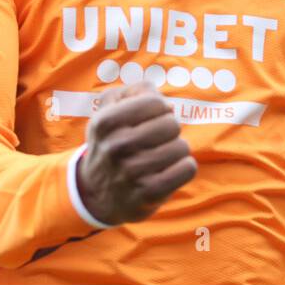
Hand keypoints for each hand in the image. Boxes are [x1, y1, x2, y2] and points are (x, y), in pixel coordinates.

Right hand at [76, 82, 197, 225]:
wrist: (96, 193)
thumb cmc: (111, 142)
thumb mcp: (108, 111)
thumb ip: (134, 91)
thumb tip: (159, 96)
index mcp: (105, 122)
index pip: (155, 102)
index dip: (160, 108)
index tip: (152, 118)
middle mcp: (116, 147)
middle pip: (171, 124)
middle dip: (170, 129)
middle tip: (157, 139)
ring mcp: (132, 172)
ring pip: (181, 147)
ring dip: (176, 149)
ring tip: (161, 155)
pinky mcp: (149, 193)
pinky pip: (187, 168)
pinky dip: (184, 167)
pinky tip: (169, 169)